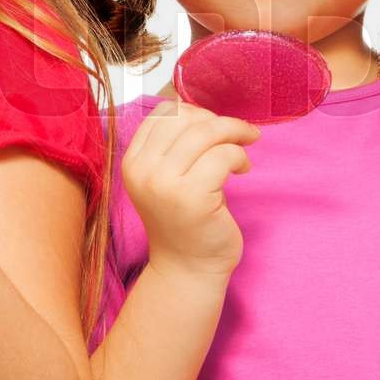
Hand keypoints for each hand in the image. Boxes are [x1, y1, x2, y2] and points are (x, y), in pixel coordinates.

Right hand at [121, 100, 260, 282]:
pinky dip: (239, 157)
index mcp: (132, 162)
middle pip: (185, 118)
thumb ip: (174, 146)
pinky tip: (243, 170)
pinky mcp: (191, 196)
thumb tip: (202, 110)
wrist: (187, 269)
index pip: (163, 113)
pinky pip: (223, 155)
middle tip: (241, 134)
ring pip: (206, 133)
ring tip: (246, 147)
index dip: (195, 112)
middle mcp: (142, 170)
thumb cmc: (184, 221)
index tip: (215, 125)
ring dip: (235, 133)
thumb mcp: (167, 178)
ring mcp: (164, 184)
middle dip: (220, 121)